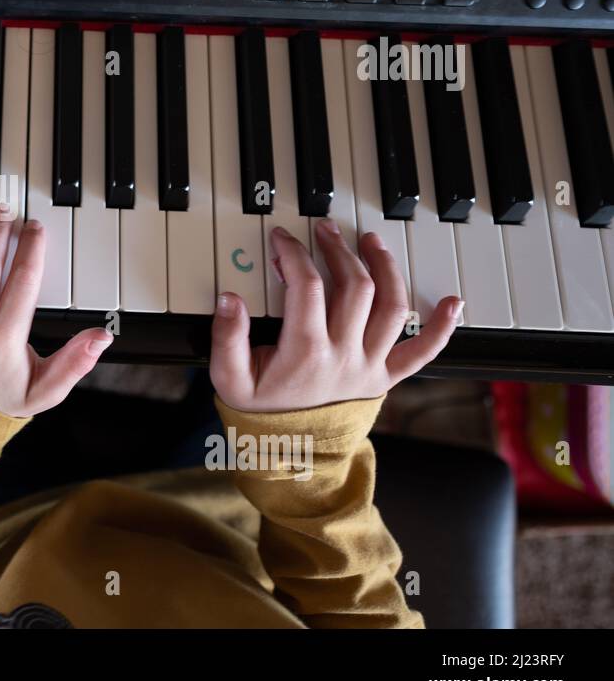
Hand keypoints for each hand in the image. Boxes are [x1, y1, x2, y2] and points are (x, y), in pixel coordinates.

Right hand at [211, 219, 461, 412]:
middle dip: (338, 250)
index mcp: (305, 352)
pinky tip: (453, 303)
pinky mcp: (384, 377)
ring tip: (371, 243)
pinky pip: (422, 352)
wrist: (287, 450)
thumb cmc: (259, 411)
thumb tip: (229, 298)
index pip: (305, 286)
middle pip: (354, 286)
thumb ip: (226, 337)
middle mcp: (344, 355)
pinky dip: (442, 328)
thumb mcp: (229, 377)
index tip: (283, 238)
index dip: (294, 253)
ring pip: (392, 306)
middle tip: (325, 230)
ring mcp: (369, 366)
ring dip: (385, 268)